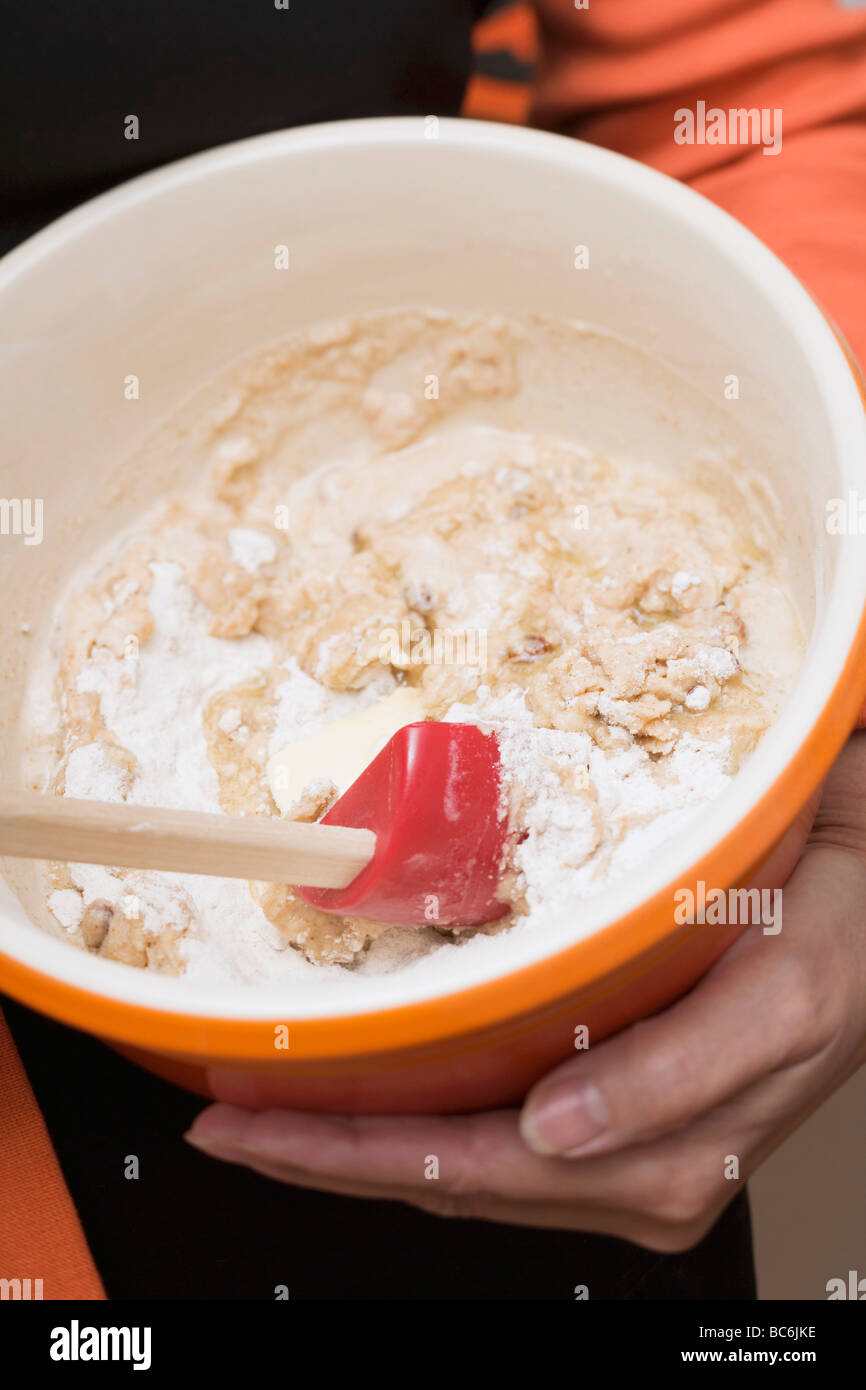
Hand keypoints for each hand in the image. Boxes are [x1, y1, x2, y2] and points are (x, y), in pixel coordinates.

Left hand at [186, 735, 865, 1249]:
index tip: (250, 1131)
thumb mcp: (783, 1002)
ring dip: (358, 1141)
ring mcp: (616, 1140)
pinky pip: (487, 1126)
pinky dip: (411, 1114)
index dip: (346, 1158)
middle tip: (225, 1126)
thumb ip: (670, 1083)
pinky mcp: (612, 1100)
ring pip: (457, 1163)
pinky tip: (367, 1092)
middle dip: (327, 1159)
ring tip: (268, 1114)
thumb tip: (551, 1137)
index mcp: (661, 1163)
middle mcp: (629, 1166)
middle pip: (445, 1181)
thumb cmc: (841, 935)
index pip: (468, 1176)